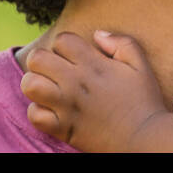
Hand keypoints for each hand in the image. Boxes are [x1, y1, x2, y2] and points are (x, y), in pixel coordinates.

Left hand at [21, 30, 168, 151]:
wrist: (143, 139)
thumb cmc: (143, 101)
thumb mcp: (140, 65)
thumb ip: (121, 43)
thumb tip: (98, 34)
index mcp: (94, 64)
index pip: (62, 39)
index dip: (66, 43)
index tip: (74, 54)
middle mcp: (75, 82)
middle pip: (37, 58)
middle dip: (43, 59)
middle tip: (55, 69)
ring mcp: (66, 106)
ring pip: (29, 85)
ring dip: (36, 83)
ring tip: (48, 87)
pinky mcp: (62, 128)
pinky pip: (34, 115)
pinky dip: (38, 111)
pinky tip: (51, 109)